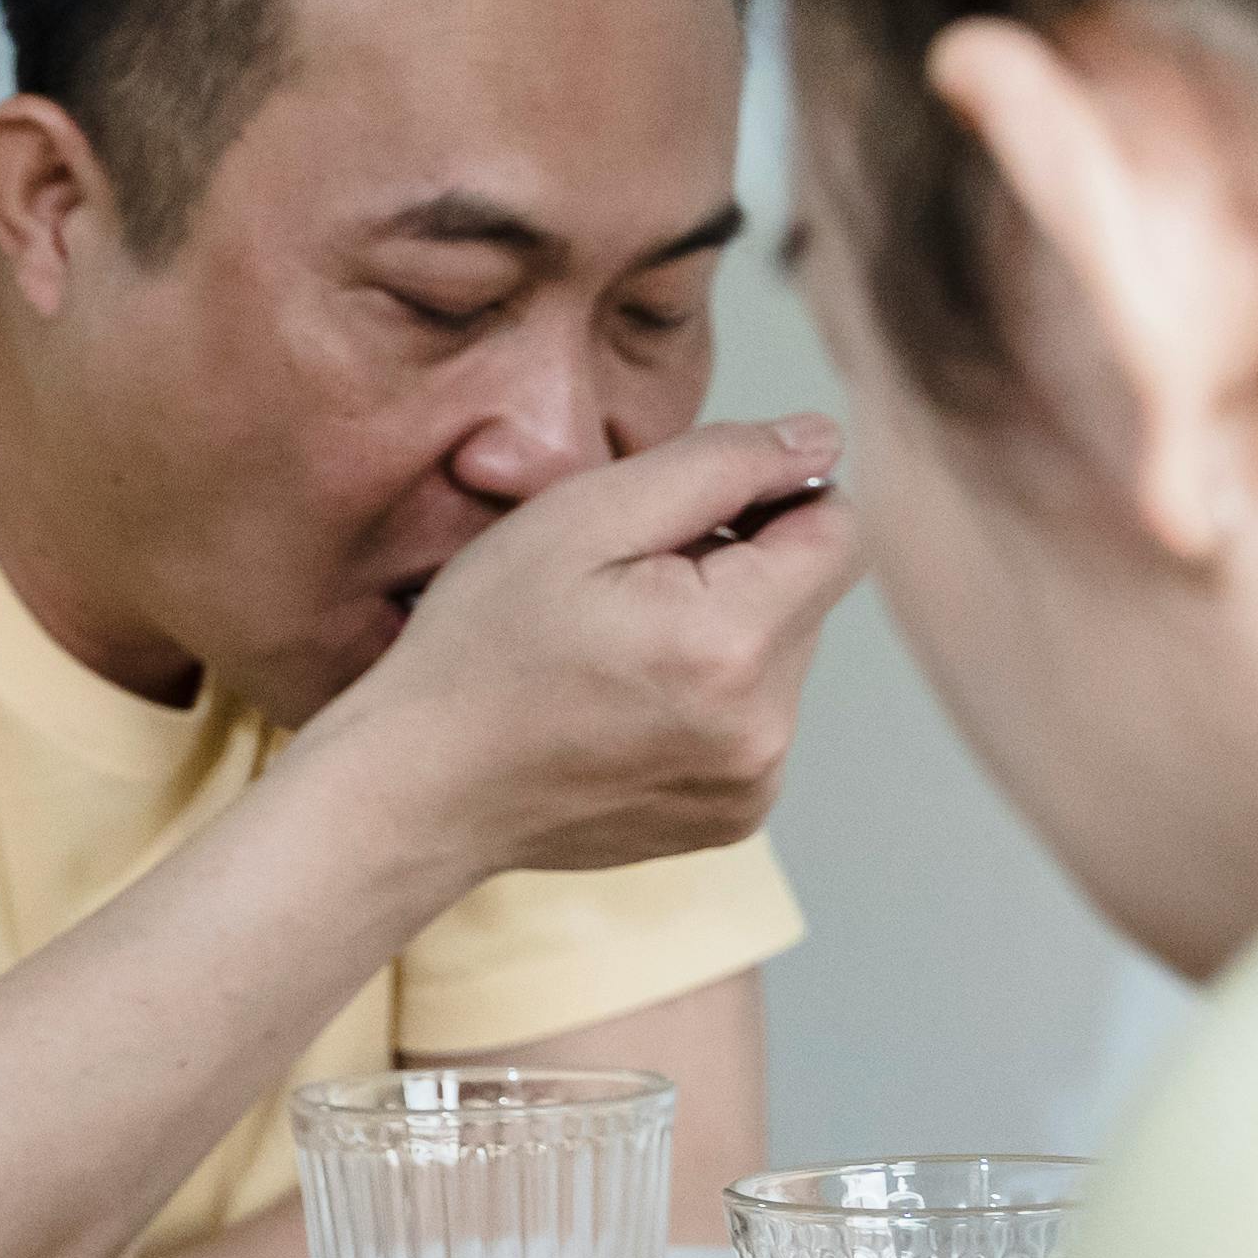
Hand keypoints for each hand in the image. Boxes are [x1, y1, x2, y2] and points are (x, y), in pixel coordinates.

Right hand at [313, 418, 855, 875]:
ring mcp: (753, 784)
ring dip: (725, 631)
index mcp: (734, 642)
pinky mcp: (734, 817)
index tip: (683, 515)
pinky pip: (756, 719)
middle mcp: (765, 726)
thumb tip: (819, 440)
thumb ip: (718, 465)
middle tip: (622, 587)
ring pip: (783, 657)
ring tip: (617, 648)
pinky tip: (624, 701)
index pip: (837, 529)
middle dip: (739, 568)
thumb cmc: (483, 645)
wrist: (420, 790)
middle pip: (809, 594)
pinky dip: (707, 695)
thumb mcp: (582, 516)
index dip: (768, 498)